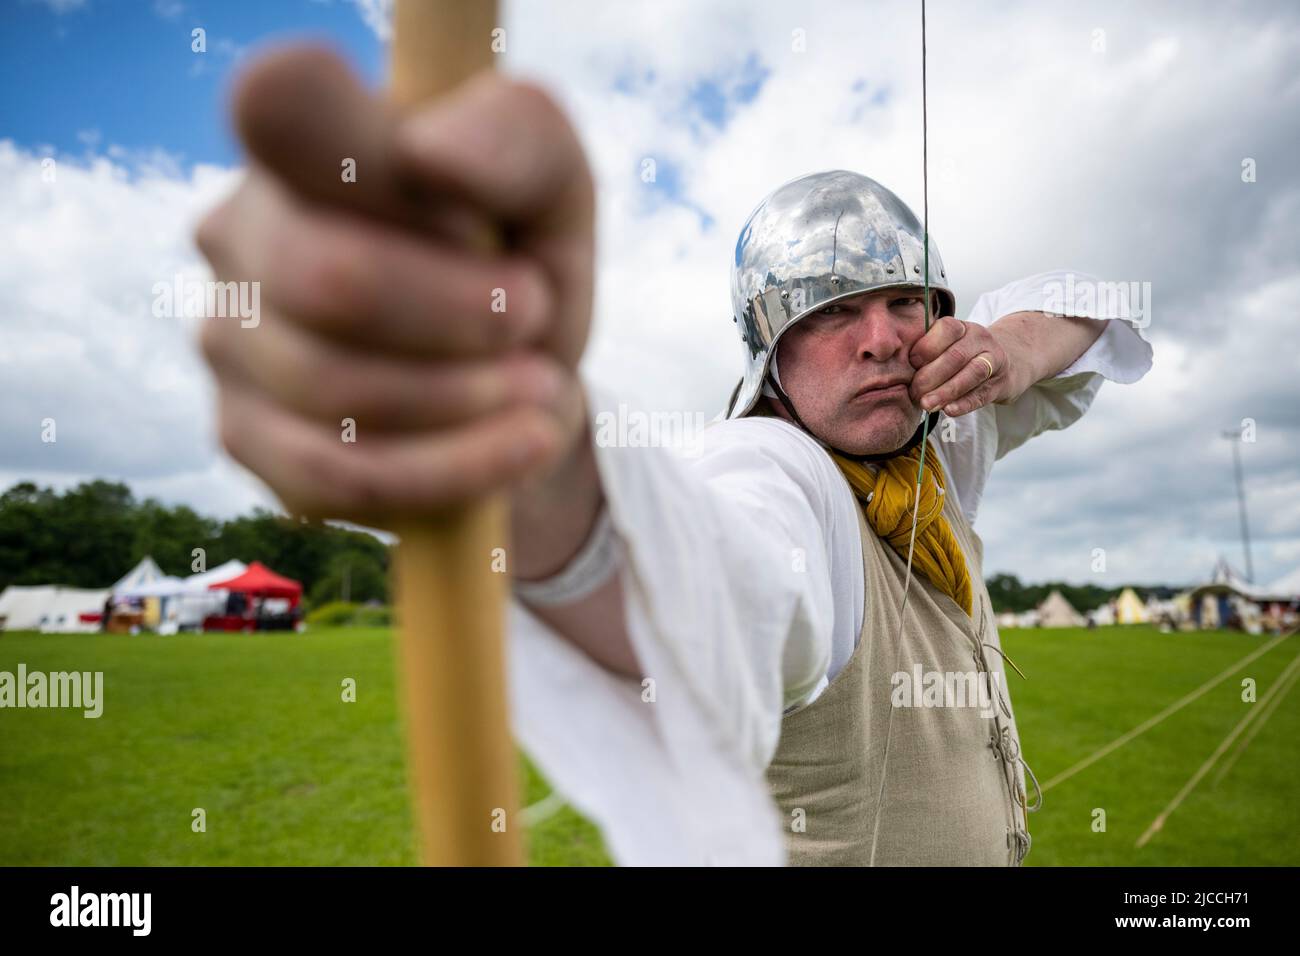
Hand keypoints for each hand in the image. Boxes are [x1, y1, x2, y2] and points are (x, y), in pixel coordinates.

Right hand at [196, 47, 594, 522]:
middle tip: (538, 315)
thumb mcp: (553, 187)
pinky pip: (339, 475)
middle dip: (468, 315)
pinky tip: (520, 442)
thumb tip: (429, 155)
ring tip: (540, 385)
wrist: (520, 382)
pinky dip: (455, 466)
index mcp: (303, 133)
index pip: (283, 101)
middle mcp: (238, 227)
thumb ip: (513, 138)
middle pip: (335, 280)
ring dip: (472, 399)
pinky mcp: (243, 435)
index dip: (377, 161)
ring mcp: (226, 335)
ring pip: (338, 392)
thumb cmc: (522, 258)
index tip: (475, 214)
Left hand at [906, 315, 1034, 416]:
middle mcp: (979, 339)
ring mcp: (994, 360)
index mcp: (961, 327)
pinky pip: (982, 394)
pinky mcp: (1000, 383)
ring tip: (927, 405)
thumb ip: (925, 353)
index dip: (926, 347)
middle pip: (956, 356)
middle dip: (931, 376)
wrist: (1006, 362)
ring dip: (946, 391)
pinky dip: (964, 403)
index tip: (910, 365)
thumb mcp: (946, 346)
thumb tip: (898, 371)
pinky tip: (949, 410)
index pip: (945, 329)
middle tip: (914, 394)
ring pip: (972, 374)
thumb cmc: (962, 356)